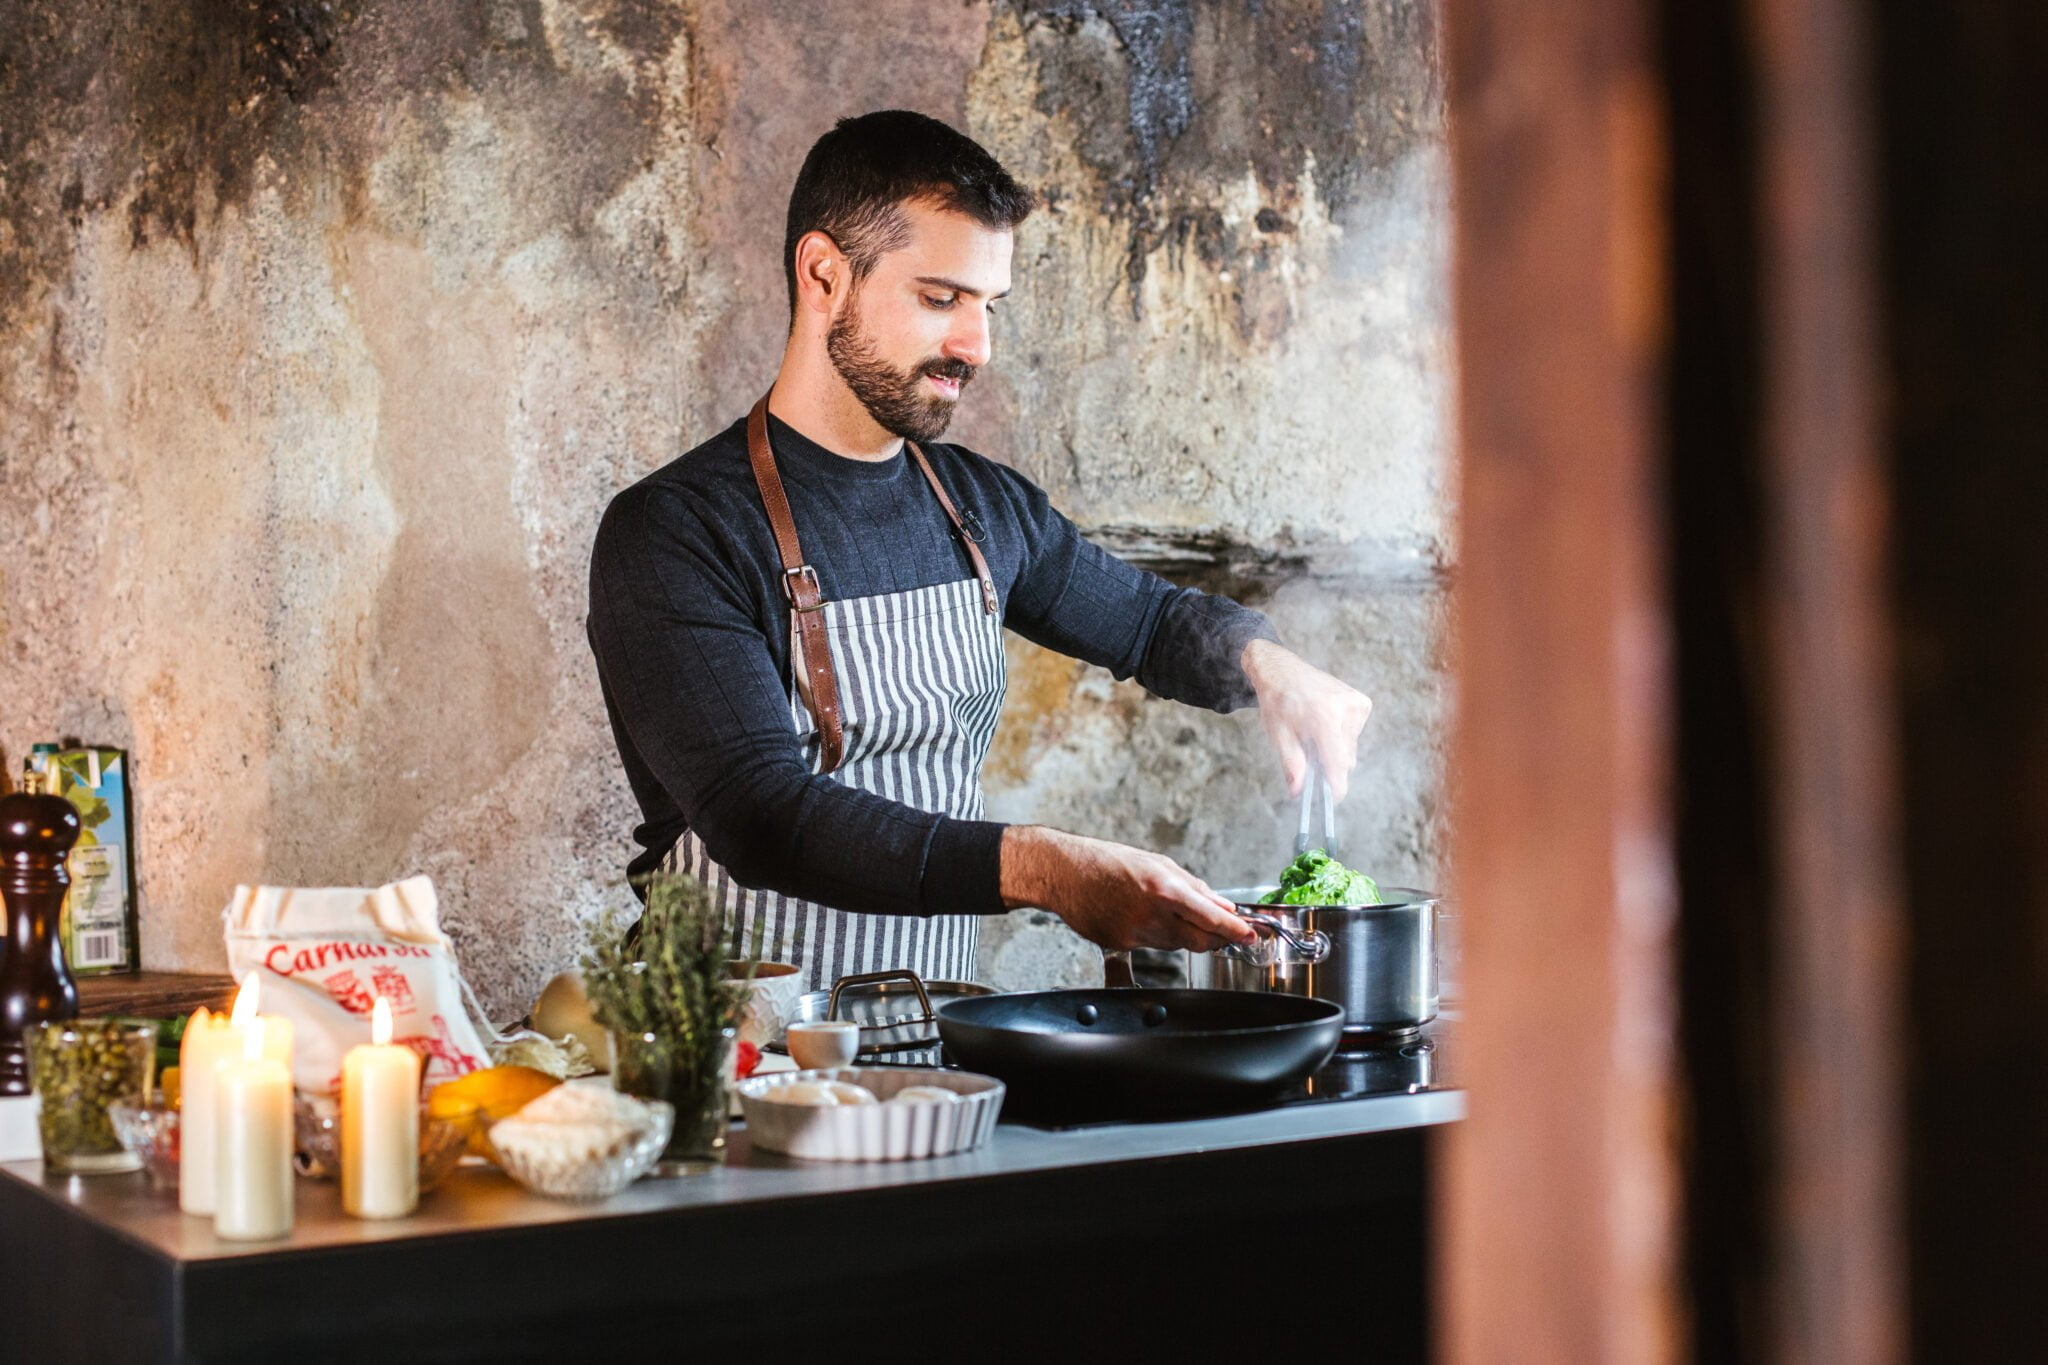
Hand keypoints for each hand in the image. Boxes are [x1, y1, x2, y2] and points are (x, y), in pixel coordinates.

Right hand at [999, 826, 1256, 952]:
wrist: (1063, 872)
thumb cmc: (1107, 861)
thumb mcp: (1156, 863)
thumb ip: (1193, 887)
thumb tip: (1222, 905)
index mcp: (1164, 889)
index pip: (1212, 918)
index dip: (1236, 930)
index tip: (1251, 935)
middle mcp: (1151, 915)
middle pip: (1199, 941)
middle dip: (1217, 938)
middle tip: (1227, 932)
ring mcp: (1135, 934)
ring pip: (1176, 945)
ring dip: (1185, 934)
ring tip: (1170, 912)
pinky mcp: (1121, 945)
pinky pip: (1152, 946)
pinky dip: (1158, 935)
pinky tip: (1142, 916)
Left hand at [1242, 639, 1373, 800]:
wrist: (1283, 670)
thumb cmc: (1277, 702)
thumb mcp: (1278, 735)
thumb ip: (1292, 765)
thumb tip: (1298, 792)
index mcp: (1324, 717)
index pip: (1338, 762)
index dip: (1336, 785)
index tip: (1333, 799)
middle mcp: (1345, 709)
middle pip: (1345, 759)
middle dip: (1328, 765)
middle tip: (1308, 755)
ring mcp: (1357, 703)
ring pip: (1351, 748)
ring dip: (1334, 750)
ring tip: (1313, 732)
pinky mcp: (1362, 702)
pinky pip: (1355, 734)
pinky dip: (1340, 736)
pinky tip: (1324, 722)